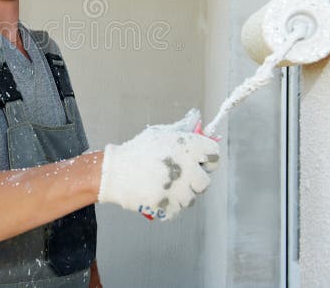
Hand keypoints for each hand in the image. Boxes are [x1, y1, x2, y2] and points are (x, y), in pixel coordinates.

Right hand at [97, 110, 219, 220]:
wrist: (115, 172)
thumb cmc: (137, 151)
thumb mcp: (160, 134)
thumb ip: (182, 129)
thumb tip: (198, 121)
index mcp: (188, 147)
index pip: (214, 154)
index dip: (207, 158)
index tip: (200, 161)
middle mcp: (188, 168)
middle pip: (205, 181)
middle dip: (194, 179)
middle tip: (178, 175)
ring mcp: (180, 190)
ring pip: (191, 197)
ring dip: (181, 193)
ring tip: (163, 184)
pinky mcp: (171, 206)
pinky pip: (178, 209)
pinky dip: (169, 205)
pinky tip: (157, 193)